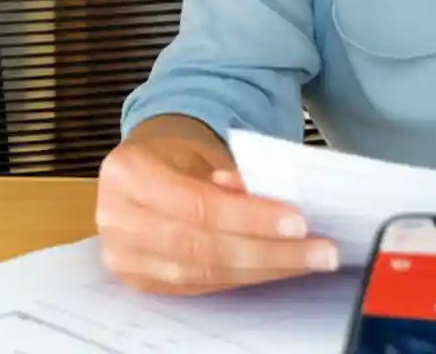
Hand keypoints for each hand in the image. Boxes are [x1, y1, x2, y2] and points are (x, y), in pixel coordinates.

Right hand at [95, 115, 338, 294]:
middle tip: (318, 251)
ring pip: (203, 273)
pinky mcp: (139, 280)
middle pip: (201, 247)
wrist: (140, 168)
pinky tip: (276, 268)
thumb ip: (233, 175)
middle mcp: (117, 218)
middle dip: (267, 252)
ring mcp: (124, 256)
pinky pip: (199, 285)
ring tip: (307, 261)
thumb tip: (279, 203)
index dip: (250, 218)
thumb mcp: (200, 149)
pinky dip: (243, 277)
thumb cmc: (173, 155)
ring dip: (263, 269)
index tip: (298, 222)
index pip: (197, 204)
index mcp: (127, 173)